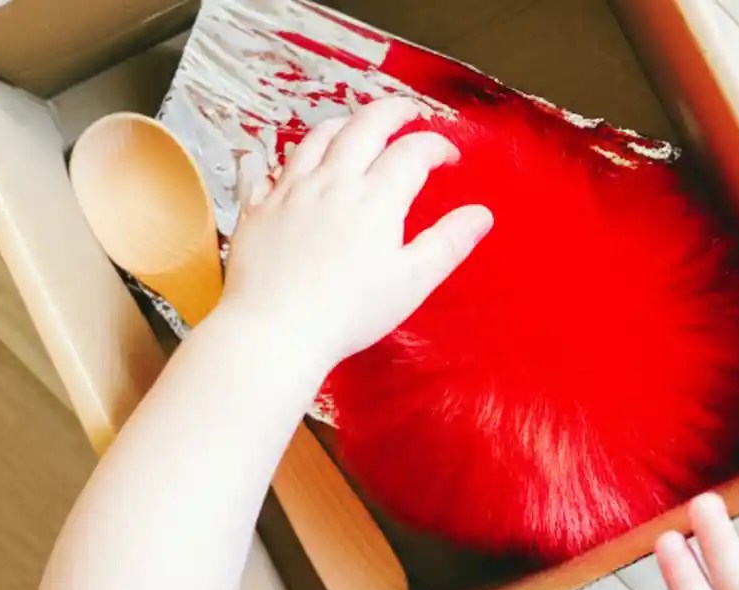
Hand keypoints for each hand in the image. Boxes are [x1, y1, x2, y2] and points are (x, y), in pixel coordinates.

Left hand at [219, 97, 493, 368]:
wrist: (274, 330)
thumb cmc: (348, 313)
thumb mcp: (411, 282)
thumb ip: (448, 243)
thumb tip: (481, 214)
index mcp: (375, 198)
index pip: (413, 151)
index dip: (437, 145)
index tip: (449, 157)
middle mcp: (332, 181)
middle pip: (365, 125)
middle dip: (393, 112)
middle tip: (408, 114)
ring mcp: (289, 189)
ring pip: (317, 136)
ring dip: (344, 125)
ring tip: (356, 129)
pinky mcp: (257, 207)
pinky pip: (268, 167)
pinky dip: (285, 158)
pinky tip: (291, 165)